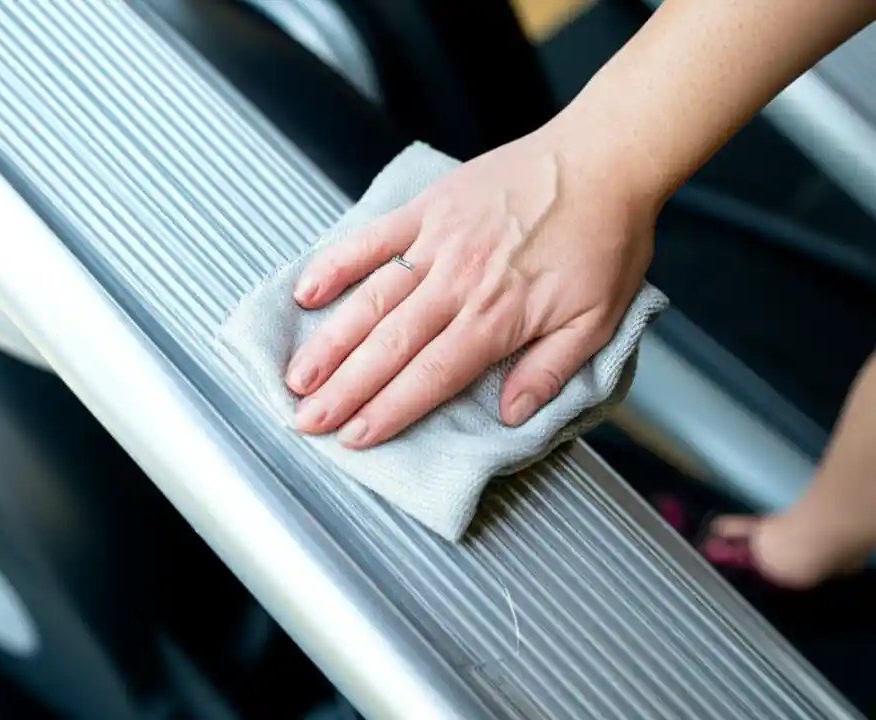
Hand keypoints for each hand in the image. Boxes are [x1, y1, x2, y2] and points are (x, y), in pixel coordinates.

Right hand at [286, 125, 657, 447]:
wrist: (603, 159)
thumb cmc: (603, 240)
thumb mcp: (598, 319)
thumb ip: (550, 369)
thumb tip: (511, 415)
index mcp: (498, 317)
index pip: (431, 375)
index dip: (389, 410)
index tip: (355, 437)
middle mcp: (459, 283)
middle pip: (390, 346)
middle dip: (344, 389)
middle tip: (307, 421)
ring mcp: (437, 242)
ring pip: (372, 300)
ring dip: (331, 341)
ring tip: (297, 376)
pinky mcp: (427, 209)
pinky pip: (372, 238)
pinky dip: (336, 263)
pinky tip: (305, 292)